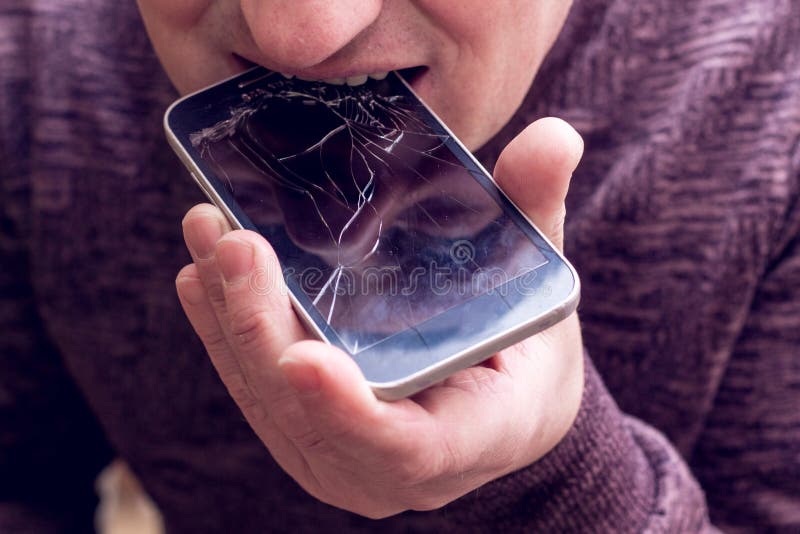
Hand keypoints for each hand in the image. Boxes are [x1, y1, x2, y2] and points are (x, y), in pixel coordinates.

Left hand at [175, 117, 584, 517]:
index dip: (351, 412)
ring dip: (230, 322)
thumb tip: (555, 136)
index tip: (304, 355)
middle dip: (263, 331)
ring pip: (269, 404)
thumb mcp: (543, 291)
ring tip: (207, 240)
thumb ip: (537, 217)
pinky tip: (202, 282)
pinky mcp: (307, 439)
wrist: (495, 409)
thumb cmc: (524, 355)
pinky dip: (224, 338)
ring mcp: (341, 460)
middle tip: (234, 244)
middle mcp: (391, 470)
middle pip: (311, 417)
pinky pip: (256, 397)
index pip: (404, 445)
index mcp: (467, 440)